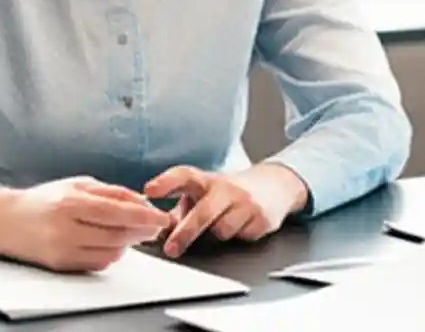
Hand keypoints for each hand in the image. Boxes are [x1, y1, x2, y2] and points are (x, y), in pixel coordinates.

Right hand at [0, 176, 171, 271]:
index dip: (144, 216)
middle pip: (118, 235)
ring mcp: (63, 251)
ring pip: (112, 252)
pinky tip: (113, 241)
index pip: (117, 213)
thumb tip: (143, 203)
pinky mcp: (62, 266)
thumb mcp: (78, 184)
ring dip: (129, 242)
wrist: (6, 221)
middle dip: (142, 231)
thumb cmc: (44, 199)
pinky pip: (99, 263)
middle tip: (155, 225)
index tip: (162, 217)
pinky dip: (112, 253)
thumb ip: (112, 192)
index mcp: (70, 203)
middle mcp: (66, 229)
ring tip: (134, 231)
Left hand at [143, 163, 308, 257]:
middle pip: (203, 213)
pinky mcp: (261, 217)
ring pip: (222, 231)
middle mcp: (225, 188)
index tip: (150, 191)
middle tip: (171, 249)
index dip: (166, 182)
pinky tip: (243, 224)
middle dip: (185, 232)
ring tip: (223, 222)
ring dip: (217, 234)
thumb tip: (155, 228)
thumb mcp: (203, 192)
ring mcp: (245, 202)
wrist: (274, 185)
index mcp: (205, 180)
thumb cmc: (228, 193)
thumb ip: (180, 209)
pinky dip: (238, 235)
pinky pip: (241, 237)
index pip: (183, 175)